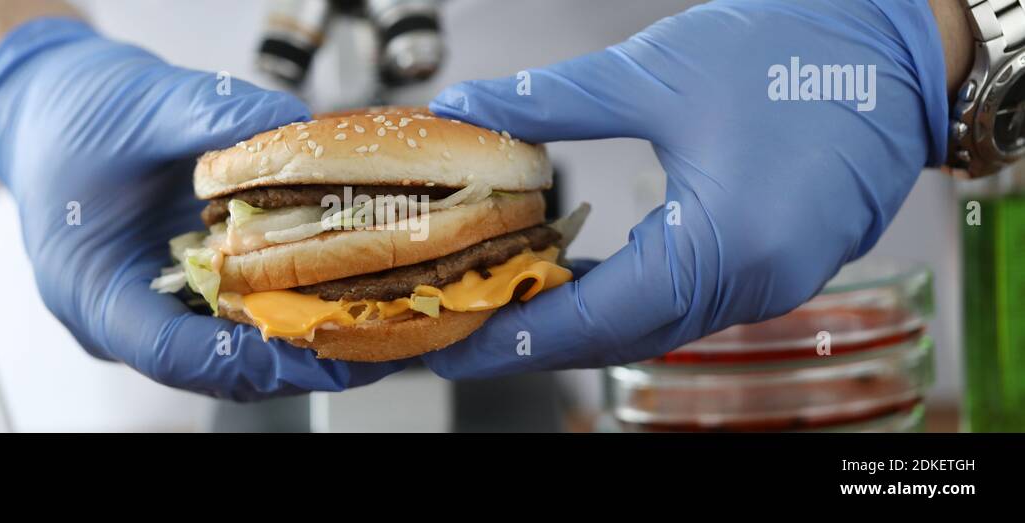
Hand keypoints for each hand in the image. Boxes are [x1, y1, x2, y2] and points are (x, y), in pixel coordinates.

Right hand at [0, 18, 406, 399]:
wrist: (52, 107)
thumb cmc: (73, 117)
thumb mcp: (140, 106)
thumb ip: (210, 117)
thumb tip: (291, 125)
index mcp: (91, 287)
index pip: (170, 351)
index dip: (248, 358)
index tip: (315, 344)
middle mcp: (123, 316)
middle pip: (214, 367)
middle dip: (298, 360)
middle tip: (375, 344)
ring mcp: (154, 310)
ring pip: (234, 355)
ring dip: (303, 342)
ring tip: (378, 325)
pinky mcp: (183, 294)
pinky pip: (241, 321)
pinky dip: (291, 310)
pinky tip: (344, 293)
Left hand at [422, 0, 947, 377]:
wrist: (902, 45)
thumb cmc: (798, 48)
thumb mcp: (656, 71)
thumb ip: (551, 100)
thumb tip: (469, 109)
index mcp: (725, 247)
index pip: (597, 318)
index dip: (517, 335)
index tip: (456, 345)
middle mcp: (754, 285)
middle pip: (621, 337)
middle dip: (537, 337)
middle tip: (463, 329)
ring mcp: (775, 284)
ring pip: (653, 326)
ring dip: (582, 320)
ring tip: (507, 305)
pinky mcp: (781, 269)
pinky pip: (687, 305)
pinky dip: (627, 300)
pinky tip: (581, 277)